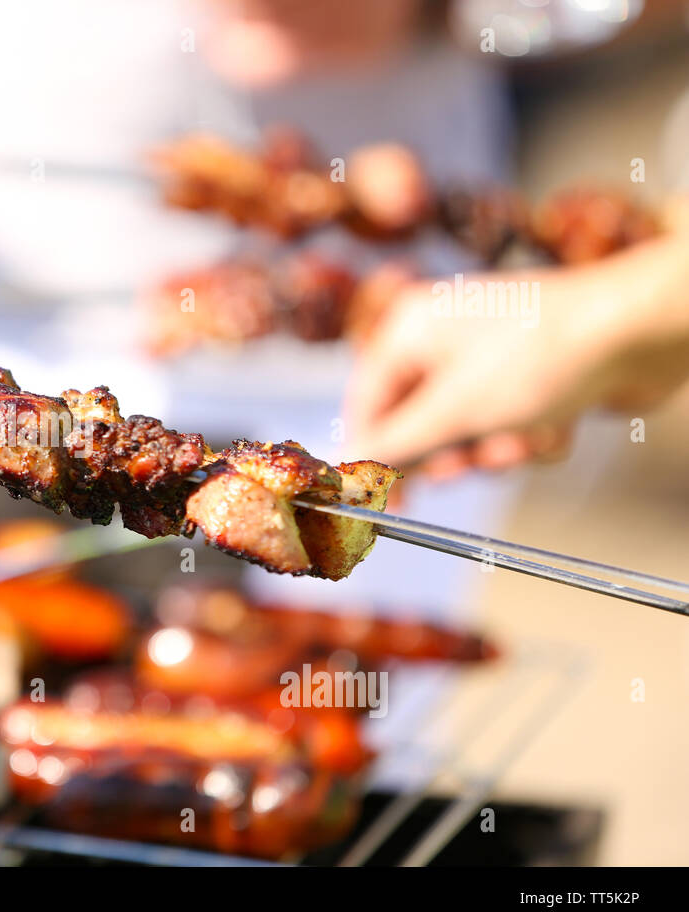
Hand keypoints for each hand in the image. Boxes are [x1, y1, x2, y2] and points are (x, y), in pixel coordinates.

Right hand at [344, 237, 688, 476]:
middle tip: (466, 466)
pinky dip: (532, 436)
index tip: (384, 500)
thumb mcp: (453, 411)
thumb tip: (351, 470)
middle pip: (420, 422)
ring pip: (470, 431)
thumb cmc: (543, 354)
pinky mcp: (532, 375)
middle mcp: (444, 338)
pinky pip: (510, 424)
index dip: (375, 455)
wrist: (639, 332)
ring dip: (497, 448)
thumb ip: (396, 446)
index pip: (368, 404)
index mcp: (410, 331)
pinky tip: (557, 424)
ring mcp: (491, 356)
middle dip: (453, 452)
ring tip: (524, 439)